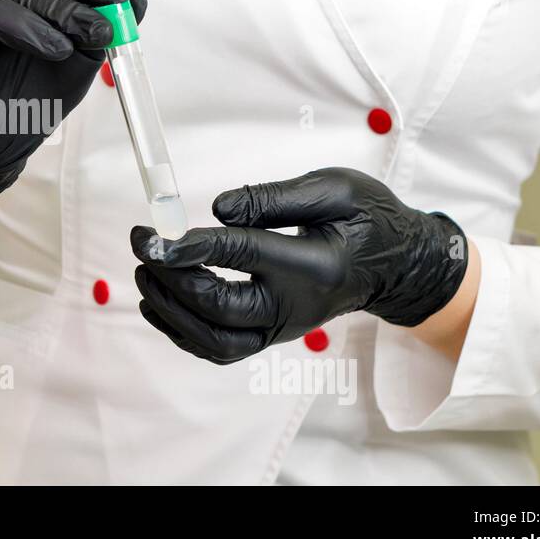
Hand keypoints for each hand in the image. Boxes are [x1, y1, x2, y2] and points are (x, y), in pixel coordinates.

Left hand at [130, 167, 468, 364]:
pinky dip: (181, 332)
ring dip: (171, 311)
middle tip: (145, 248)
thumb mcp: (333, 189)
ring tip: (145, 274)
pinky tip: (158, 303)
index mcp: (315, 264)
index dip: (194, 246)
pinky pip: (219, 349)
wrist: (394, 265)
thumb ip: (274, 198)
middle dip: (173, 280)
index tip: (155, 236)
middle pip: (222, 308)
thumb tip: (218, 209)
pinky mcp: (271, 336)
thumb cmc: (364, 220)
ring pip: (216, 341)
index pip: (243, 255)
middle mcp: (297, 306)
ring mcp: (283, 328)